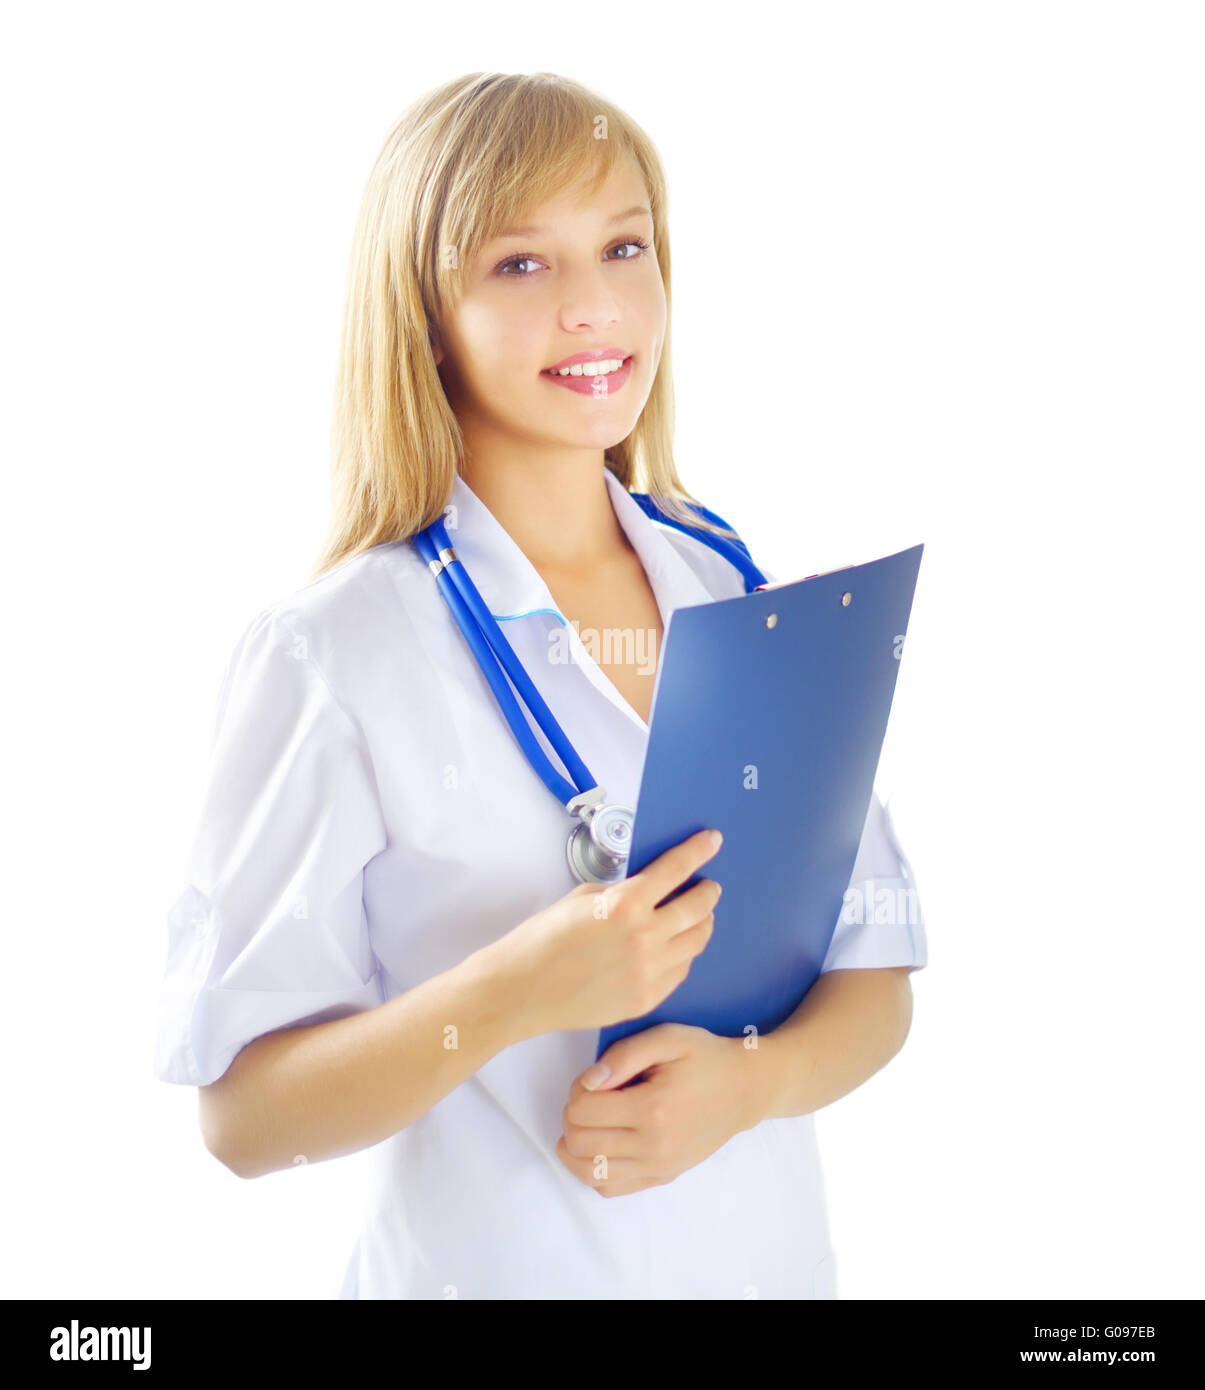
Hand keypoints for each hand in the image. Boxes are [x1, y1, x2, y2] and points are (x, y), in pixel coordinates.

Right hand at [496, 830, 723, 1034]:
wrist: (521, 991)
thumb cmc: (541, 942)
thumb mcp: (582, 899)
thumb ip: (620, 893)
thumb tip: (645, 889)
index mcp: (625, 904)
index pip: (677, 868)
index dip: (699, 850)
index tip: (712, 841)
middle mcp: (644, 938)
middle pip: (698, 908)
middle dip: (708, 892)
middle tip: (708, 886)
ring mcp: (648, 972)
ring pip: (696, 942)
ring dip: (701, 924)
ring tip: (697, 917)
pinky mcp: (646, 999)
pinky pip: (680, 971)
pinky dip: (683, 955)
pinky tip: (676, 948)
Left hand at [554, 1022, 761, 1197]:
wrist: (745, 1089)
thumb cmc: (705, 1058)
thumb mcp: (667, 1038)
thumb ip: (623, 1055)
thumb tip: (588, 1081)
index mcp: (653, 1108)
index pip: (583, 1110)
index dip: (577, 1089)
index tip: (594, 1078)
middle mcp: (654, 1146)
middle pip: (580, 1143)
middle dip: (572, 1116)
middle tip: (589, 1097)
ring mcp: (658, 1166)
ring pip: (589, 1173)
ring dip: (575, 1148)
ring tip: (587, 1123)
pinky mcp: (662, 1177)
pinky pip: (610, 1188)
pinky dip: (593, 1170)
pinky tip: (601, 1145)